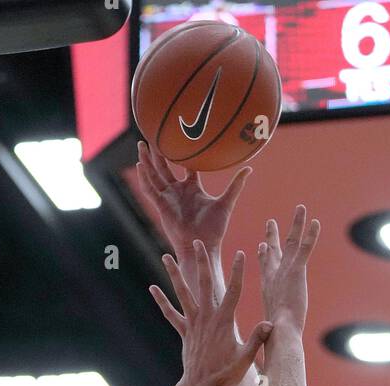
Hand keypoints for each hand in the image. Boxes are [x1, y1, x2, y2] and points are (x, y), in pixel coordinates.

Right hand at [137, 139, 251, 254]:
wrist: (202, 245)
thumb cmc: (214, 229)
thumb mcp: (226, 202)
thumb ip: (235, 185)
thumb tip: (249, 168)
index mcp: (192, 189)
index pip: (187, 167)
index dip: (184, 154)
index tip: (182, 138)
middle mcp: (178, 191)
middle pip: (165, 168)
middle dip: (158, 153)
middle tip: (154, 135)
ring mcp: (168, 198)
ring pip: (154, 175)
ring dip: (147, 160)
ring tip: (141, 144)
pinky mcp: (161, 206)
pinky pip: (150, 190)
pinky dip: (145, 178)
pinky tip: (140, 165)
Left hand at [150, 240, 270, 385]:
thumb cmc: (226, 374)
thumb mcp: (246, 357)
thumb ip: (258, 339)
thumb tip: (271, 324)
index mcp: (224, 321)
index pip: (234, 291)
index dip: (238, 272)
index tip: (241, 254)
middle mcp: (207, 318)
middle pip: (204, 284)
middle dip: (202, 262)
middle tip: (197, 243)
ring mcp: (193, 324)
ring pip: (183, 294)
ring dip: (174, 275)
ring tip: (167, 256)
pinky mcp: (184, 332)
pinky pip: (170, 314)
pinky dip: (161, 301)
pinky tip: (152, 288)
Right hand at [257, 205, 319, 332]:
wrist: (279, 334)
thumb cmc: (272, 338)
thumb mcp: (268, 331)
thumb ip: (267, 332)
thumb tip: (268, 347)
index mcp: (267, 289)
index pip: (264, 268)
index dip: (263, 256)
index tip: (261, 246)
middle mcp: (273, 276)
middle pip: (273, 251)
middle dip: (272, 236)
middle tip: (271, 222)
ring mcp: (284, 271)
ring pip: (291, 242)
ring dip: (296, 224)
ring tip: (301, 208)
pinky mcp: (296, 271)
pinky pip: (305, 248)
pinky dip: (310, 234)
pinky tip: (315, 222)